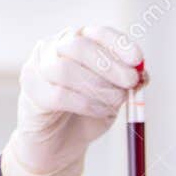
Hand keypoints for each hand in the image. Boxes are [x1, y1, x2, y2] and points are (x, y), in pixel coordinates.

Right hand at [0, 25, 145, 175]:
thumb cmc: (89, 112)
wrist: (61, 142)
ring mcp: (39, 68)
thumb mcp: (115, 96)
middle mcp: (54, 48)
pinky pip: (59, 95)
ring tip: (113, 104)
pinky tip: (98, 111)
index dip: (118, 44)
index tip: (137, 59)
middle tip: (130, 82)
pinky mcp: (32, 92)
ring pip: (65, 69)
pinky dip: (85, 104)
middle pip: (78, 45)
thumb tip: (143, 74)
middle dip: (109, 65)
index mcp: (78, 42)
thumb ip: (127, 83)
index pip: (97, 33)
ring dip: (97, 88)